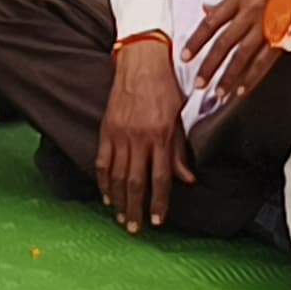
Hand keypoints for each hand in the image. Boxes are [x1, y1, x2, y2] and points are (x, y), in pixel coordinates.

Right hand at [96, 39, 194, 232]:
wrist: (141, 60)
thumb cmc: (165, 87)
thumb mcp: (179, 118)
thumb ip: (180, 151)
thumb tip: (188, 180)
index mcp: (161, 135)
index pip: (160, 177)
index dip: (158, 202)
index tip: (157, 221)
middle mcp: (140, 137)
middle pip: (137, 182)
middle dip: (136, 208)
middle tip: (135, 229)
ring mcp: (120, 133)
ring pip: (118, 176)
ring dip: (119, 200)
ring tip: (121, 218)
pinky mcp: (107, 128)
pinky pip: (102, 161)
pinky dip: (103, 181)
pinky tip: (106, 195)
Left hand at [180, 0, 279, 110]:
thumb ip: (226, 2)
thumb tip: (206, 11)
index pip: (211, 23)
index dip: (196, 41)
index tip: (186, 56)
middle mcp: (250, 12)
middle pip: (224, 43)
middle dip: (209, 65)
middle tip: (199, 82)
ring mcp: (266, 26)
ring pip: (242, 56)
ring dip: (228, 77)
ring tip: (219, 92)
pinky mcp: (282, 37)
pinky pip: (264, 61)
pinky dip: (252, 77)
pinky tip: (242, 88)